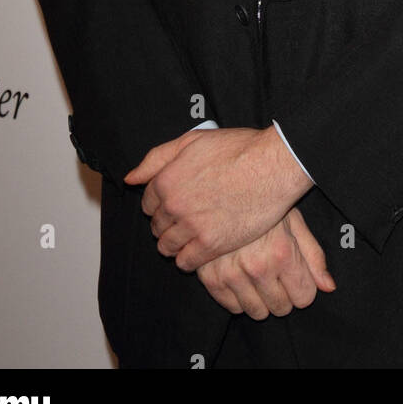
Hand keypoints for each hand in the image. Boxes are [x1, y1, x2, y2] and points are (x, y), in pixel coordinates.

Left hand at [124, 125, 312, 270]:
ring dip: (174, 243)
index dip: (159, 203)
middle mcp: (174, 206)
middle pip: (156, 226)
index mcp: (166, 180)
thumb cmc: (236, 148)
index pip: (147, 203)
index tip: (174, 203)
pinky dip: (188, 259)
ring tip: (191, 235)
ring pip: (167, 247)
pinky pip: (186, 263)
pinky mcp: (211, 244)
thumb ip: (157, 158)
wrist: (271, 165)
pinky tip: (200, 249)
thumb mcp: (192, 140)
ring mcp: (192, 227)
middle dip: (166, 223)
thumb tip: (131, 178)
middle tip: (185, 218)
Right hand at [197, 207, 335, 319]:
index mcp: (281, 252)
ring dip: (261, 298)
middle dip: (283, 294)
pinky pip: (232, 307)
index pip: (304, 298)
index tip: (296, 274)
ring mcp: (231, 274)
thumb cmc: (264, 204)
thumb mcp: (294, 222)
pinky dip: (239, 296)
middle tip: (276, 271)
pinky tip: (241, 274)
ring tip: (258, 272)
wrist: (223, 189)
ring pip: (257, 312)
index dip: (303, 287)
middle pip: (281, 308)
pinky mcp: (210, 278)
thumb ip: (313, 256)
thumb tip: (329, 287)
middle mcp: (256, 267)